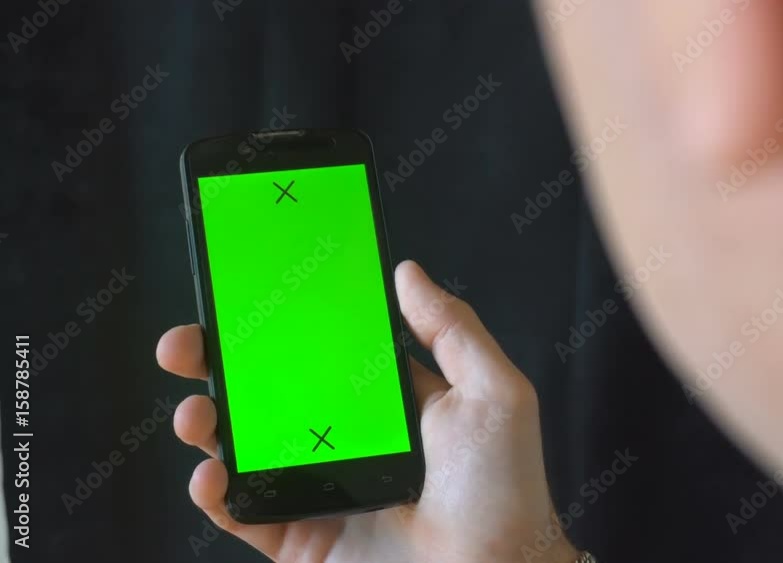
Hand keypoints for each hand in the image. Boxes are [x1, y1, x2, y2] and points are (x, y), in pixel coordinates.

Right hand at [156, 260, 578, 562]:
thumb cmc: (503, 492)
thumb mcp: (493, 394)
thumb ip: (451, 329)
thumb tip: (407, 273)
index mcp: (387, 401)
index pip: (322, 351)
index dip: (282, 324)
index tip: (244, 294)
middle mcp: (347, 439)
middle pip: (269, 393)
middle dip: (219, 366)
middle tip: (186, 344)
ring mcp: (321, 488)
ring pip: (244, 448)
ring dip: (206, 423)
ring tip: (196, 410)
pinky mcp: (302, 537)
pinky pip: (244, 512)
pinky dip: (215, 493)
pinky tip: (211, 472)